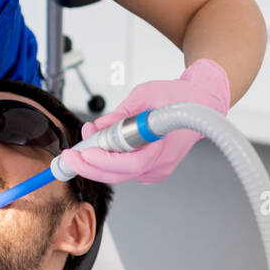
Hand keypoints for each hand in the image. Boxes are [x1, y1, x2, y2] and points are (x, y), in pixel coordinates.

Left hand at [58, 58, 230, 184]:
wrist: (200, 101)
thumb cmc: (178, 96)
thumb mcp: (146, 94)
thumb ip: (122, 112)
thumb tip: (100, 126)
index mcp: (164, 146)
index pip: (130, 164)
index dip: (105, 161)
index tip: (85, 152)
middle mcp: (160, 163)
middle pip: (119, 175)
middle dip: (89, 166)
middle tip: (69, 156)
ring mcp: (156, 169)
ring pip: (119, 173)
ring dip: (96, 160)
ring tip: (86, 137)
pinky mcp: (151, 168)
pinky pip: (124, 169)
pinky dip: (108, 159)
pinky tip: (100, 143)